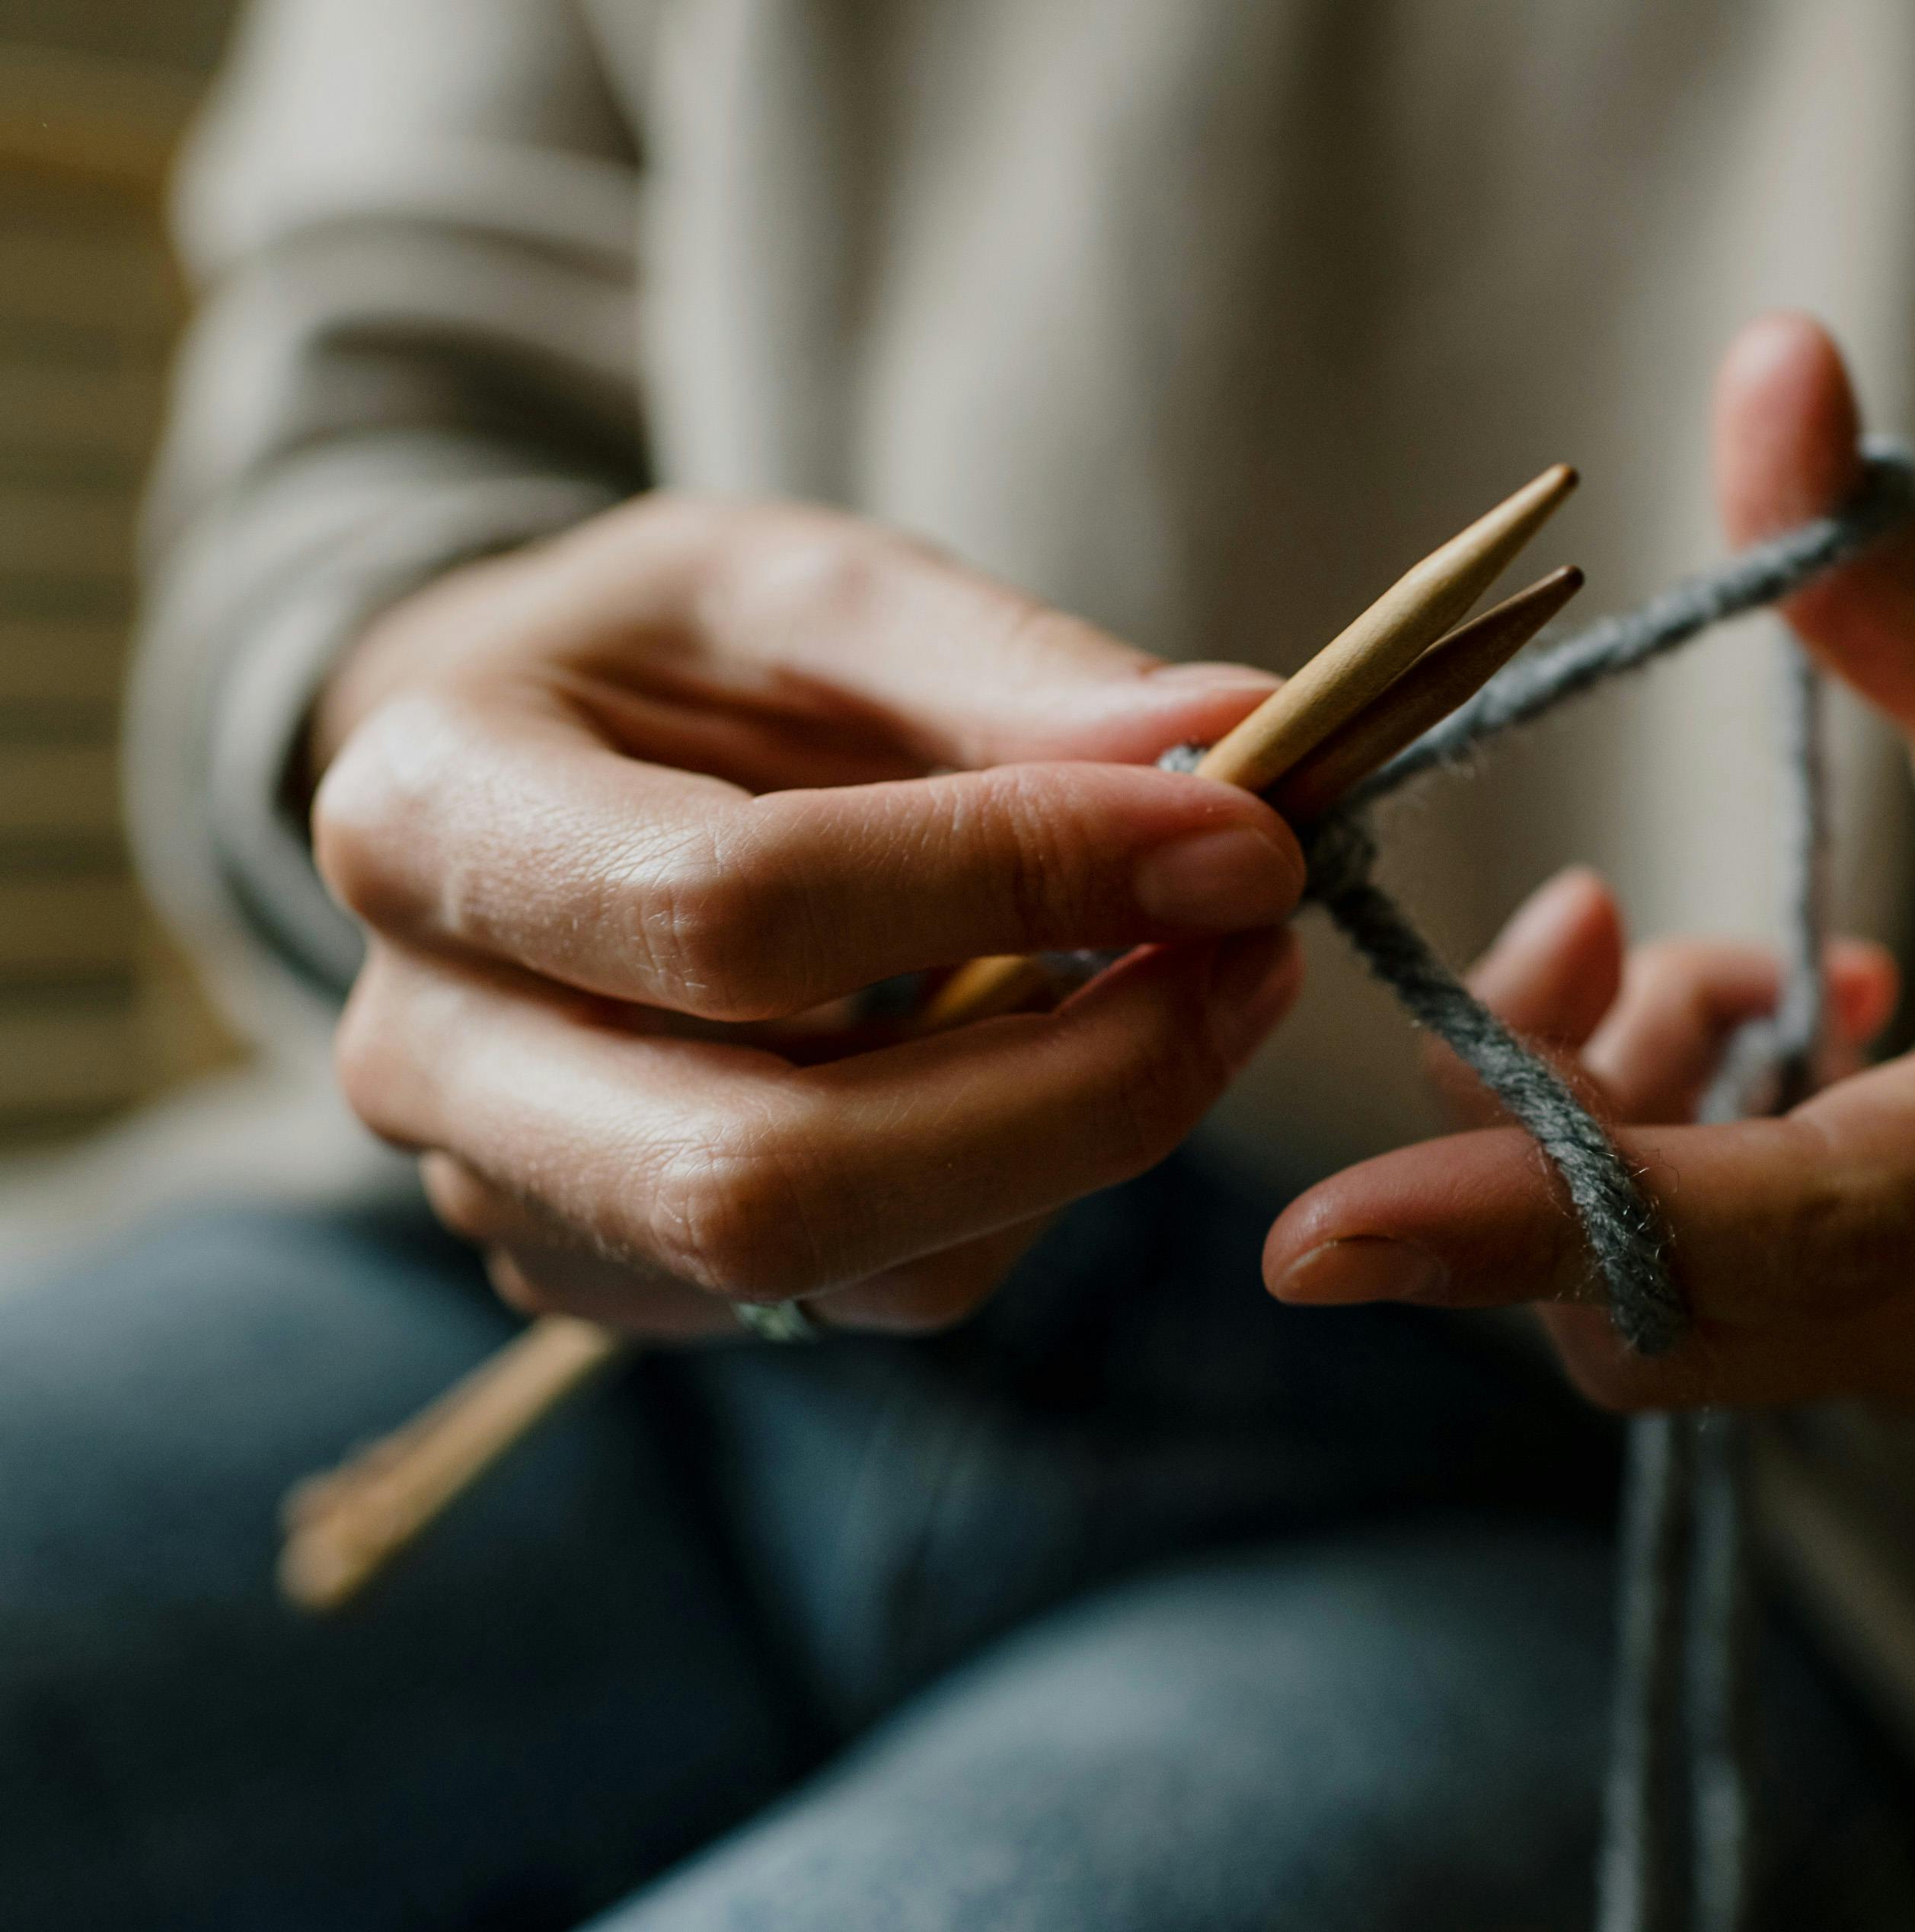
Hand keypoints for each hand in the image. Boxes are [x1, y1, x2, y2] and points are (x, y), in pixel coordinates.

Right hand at [313, 496, 1306, 1337]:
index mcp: (429, 821)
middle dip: (1071, 1091)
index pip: (740, 910)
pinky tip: (1077, 1056)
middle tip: (1255, 959)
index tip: (1243, 837)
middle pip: (764, 1178)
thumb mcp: (806, 591)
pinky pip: (872, 1294)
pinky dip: (1025, 1187)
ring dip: (1078, 1144)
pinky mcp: (623, 1277)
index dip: (1015, 880)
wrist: (518, 777)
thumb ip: (1003, 667)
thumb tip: (1228, 736)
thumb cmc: (663, 666)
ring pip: (843, 1270)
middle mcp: (427, 1049)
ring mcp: (512, 1195)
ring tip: (1200, 986)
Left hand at [1263, 316, 1914, 1418]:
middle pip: (1696, 1295)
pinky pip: (1712, 1302)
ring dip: (1601, 1125)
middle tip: (1565, 924)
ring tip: (1664, 947)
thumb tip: (1770, 363)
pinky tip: (1735, 1016)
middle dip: (1539, 1128)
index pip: (1817, 1221)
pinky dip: (1651, 1164)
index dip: (1566, 1220)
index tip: (1324, 1231)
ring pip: (1676, 1311)